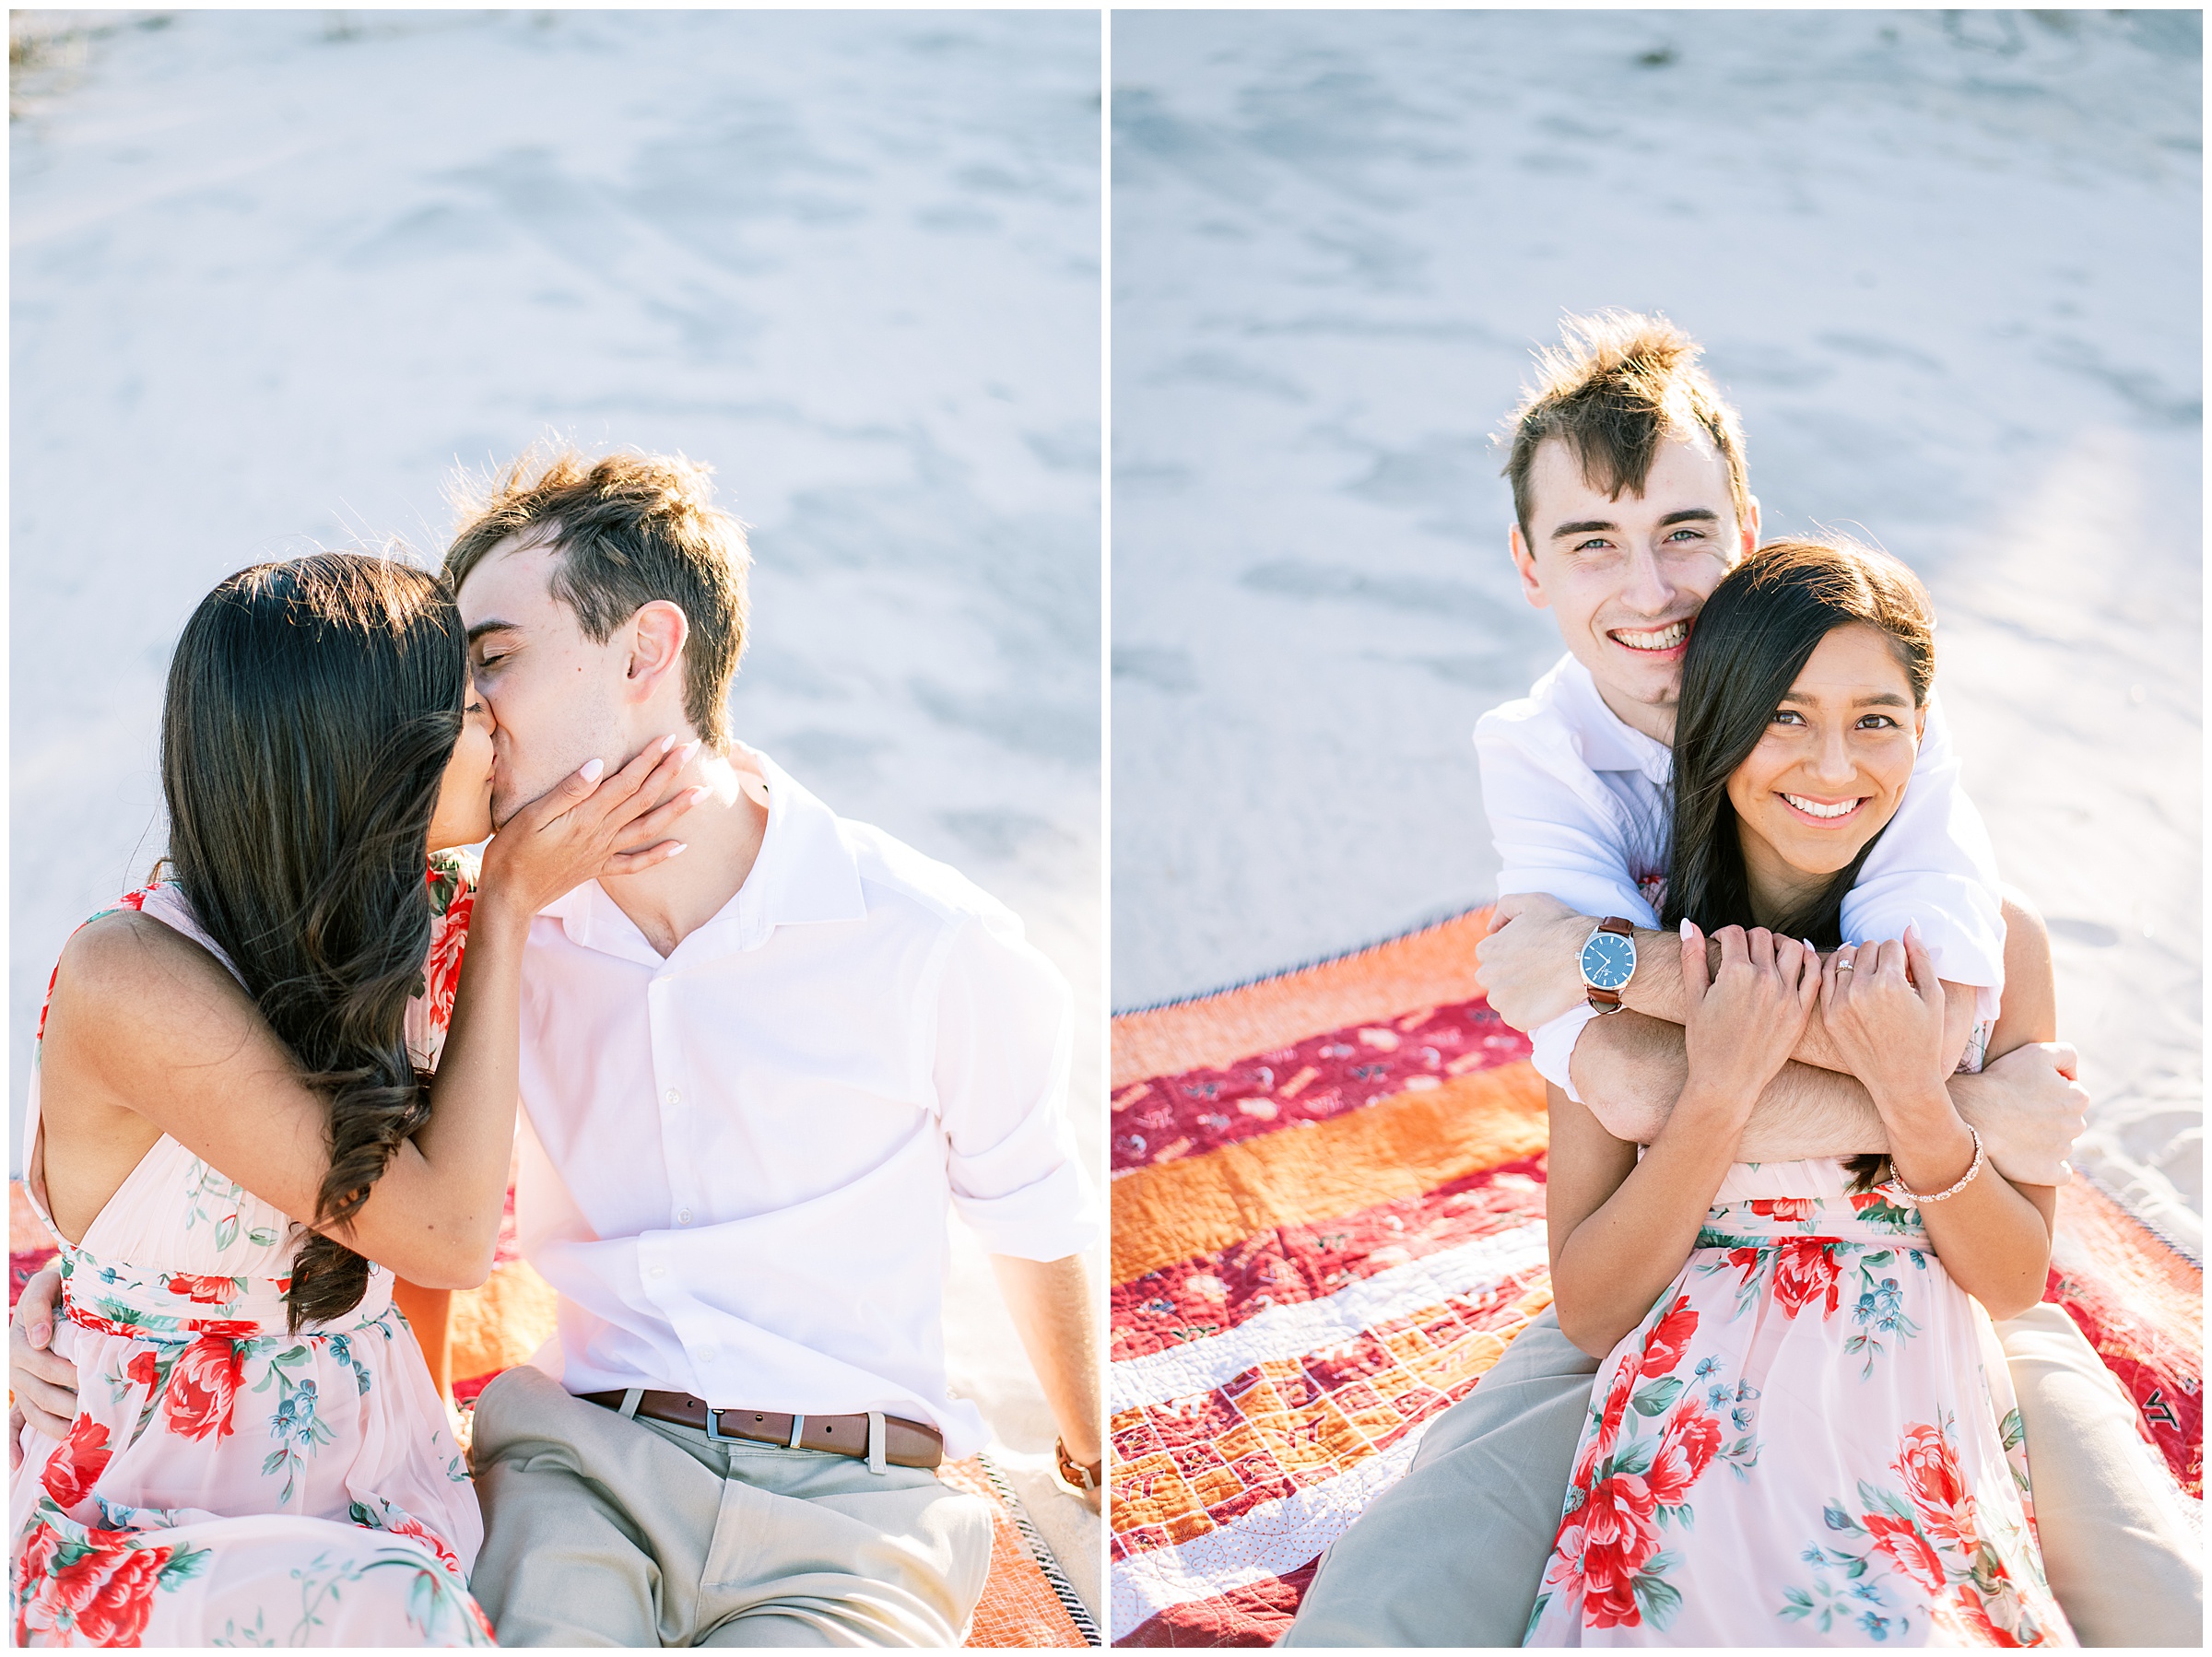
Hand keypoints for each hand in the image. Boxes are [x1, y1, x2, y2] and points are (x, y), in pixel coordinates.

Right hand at [9, 1268, 74, 1462]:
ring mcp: (19, 1384)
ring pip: (34, 1412)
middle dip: (70, 1404)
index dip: (65, 1373)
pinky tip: (19, 1464)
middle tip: (99, 1413)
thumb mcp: (45, 1285)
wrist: (57, 1290)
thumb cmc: (56, 1287)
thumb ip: (36, 1307)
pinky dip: (12, 1444)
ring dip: (55, 1427)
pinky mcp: (23, 1394)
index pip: (42, 1364)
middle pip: (41, 1394)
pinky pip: (13, 1422)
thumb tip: (41, 1340)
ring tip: (81, 1439)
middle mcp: (16, 1368)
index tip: (90, 1378)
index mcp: (20, 1343)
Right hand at [479, 737, 702, 918]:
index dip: (648, 758)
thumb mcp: (531, 815)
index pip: (626, 781)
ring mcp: (603, 852)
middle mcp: (601, 833)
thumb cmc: (512, 852)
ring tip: (702, 793)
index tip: (668, 739)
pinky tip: (681, 847)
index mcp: (586, 816)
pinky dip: (660, 855)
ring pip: (648, 827)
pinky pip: (636, 864)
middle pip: (644, 798)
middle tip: (693, 750)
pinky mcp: (598, 868)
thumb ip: (567, 791)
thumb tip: (599, 764)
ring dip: (677, 809)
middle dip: (669, 772)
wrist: (509, 897)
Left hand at [1476, 894, 1595, 1031]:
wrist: (1587, 957)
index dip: (1512, 955)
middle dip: (1510, 976)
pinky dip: (1530, 1013)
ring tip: (1544, 986)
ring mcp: (1500, 999)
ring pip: (1504, 1000)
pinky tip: (1547, 1001)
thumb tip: (1491, 928)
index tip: (1531, 955)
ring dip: (1519, 996)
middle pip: (1494, 979)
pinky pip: (1518, 1018)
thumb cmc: (1562, 928)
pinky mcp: (1516, 1018)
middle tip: (1537, 972)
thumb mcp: (1532, 902)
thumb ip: (1505, 907)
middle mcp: (1487, 975)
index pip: (1490, 955)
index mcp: (1487, 949)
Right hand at [1680, 923, 1820, 1112]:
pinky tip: (1799, 959)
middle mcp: (1765, 980)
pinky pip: (1815, 975)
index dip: (1723, 933)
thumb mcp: (1693, 998)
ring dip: (1779, 943)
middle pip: (1763, 937)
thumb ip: (1692, 958)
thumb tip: (1688, 925)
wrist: (1727, 1082)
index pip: (1735, 933)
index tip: (1719, 942)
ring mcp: (1787, 996)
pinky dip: (1809, 959)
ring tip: (1769, 952)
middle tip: (1741, 949)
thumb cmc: (1705, 1043)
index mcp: (1736, 973)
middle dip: (1748, 937)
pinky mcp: (1802, 1012)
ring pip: (1793, 948)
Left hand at [1821, 927, 1951, 1120]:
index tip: (1906, 973)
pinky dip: (1838, 973)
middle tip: (1890, 976)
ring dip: (1859, 963)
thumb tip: (1909, 926)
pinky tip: (1852, 981)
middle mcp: (1860, 990)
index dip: (1902, 956)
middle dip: (1880, 957)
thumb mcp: (1934, 998)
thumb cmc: (1924, 1040)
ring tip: (1872, 980)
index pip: (1890, 944)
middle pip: (1866, 947)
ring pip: (1844, 958)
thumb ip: (1921, 959)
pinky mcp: (1827, 1014)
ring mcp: (1839, 1003)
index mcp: (1889, 984)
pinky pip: (1825, 977)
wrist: (1901, 1081)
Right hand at [1955, 1042, 2086, 1186]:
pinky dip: (2050, 1167)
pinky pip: (2060, 1173)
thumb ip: (2067, 1054)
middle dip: (2050, 1115)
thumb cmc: (2003, 1079)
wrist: (1973, 1112)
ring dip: (2046, 1139)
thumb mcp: (2037, 1052)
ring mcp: (2063, 1151)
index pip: (2072, 1093)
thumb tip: (2074, 1075)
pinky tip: (2032, 1157)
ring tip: (2016, 1130)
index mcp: (2079, 1098)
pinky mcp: (2049, 1172)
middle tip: (2019, 1110)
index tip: (2026, 1090)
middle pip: (2068, 1119)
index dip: (2048, 1089)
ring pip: (2062, 1144)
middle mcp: (2077, 1125)